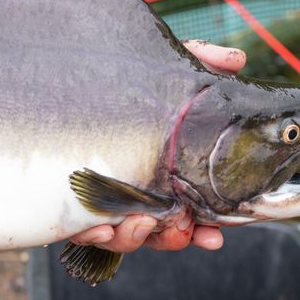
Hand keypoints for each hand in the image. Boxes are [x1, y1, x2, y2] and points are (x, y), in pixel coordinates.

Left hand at [69, 40, 246, 252]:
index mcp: (161, 174)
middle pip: (158, 232)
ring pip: (122, 236)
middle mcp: (133, 191)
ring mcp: (101, 198)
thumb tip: (237, 60)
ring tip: (141, 222)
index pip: (188, 211)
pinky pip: (80, 230)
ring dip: (135, 237)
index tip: (215, 236)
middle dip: (173, 239)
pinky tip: (101, 227)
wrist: (63, 76)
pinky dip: (93, 234)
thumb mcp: (162, 70)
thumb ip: (200, 62)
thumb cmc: (121, 80)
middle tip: (182, 232)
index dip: (204, 229)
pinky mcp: (69, 199)